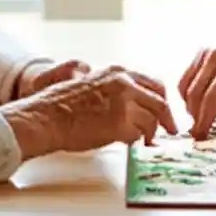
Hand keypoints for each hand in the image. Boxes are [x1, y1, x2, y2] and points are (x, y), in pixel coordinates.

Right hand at [1, 65, 176, 158]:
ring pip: (152, 120)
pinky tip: (127, 143)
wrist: (45, 117)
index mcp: (118, 72)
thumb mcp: (90, 83)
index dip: (162, 100)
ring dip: (149, 133)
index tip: (165, 111)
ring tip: (143, 142)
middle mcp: (124, 84)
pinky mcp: (120, 124)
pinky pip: (138, 135)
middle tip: (169, 130)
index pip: (154, 84)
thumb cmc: (60, 105)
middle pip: (160, 101)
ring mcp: (124, 103)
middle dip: (167, 118)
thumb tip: (129, 103)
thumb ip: (113, 89)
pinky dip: (135, 141)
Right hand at [179, 33, 215, 138]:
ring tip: (200, 122)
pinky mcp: (202, 50)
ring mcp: (206, 50)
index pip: (211, 98)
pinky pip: (187, 76)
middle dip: (194, 117)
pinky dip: (188, 93)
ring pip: (186, 84)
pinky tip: (199, 107)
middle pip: (195, 92)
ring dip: (189, 106)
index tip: (202, 138)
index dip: (204, 120)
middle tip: (198, 136)